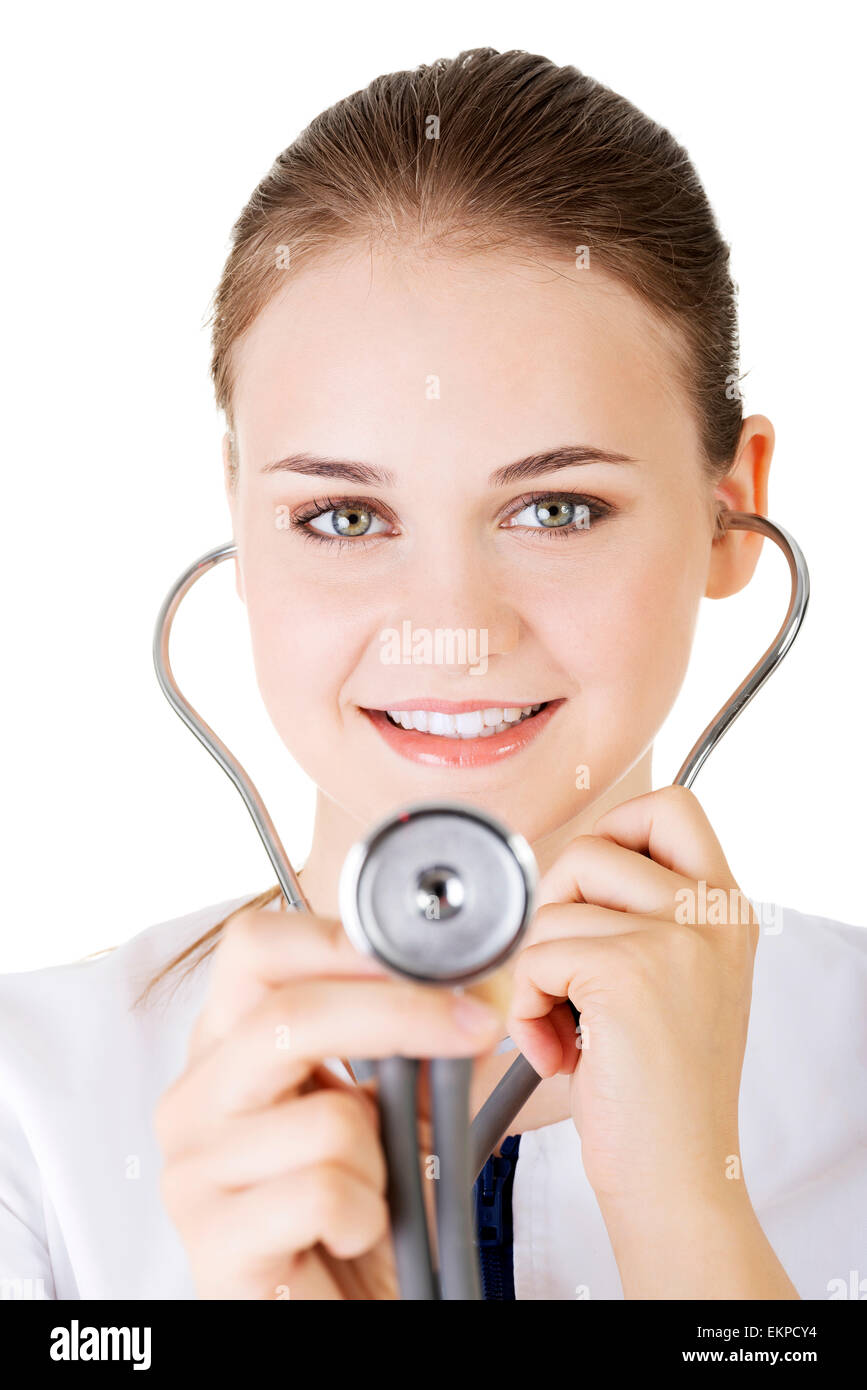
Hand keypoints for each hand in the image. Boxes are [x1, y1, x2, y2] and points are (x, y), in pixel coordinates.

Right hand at [154, 906, 502, 1299]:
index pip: (256, 948)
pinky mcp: (212, 1241)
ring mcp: (194, 1168)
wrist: (339, 1309)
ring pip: (328, 1117)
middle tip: (472, 1027)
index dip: (343, 940)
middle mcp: (197, 1096)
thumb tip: (473, 984)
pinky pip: (325, 1193)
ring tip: (372, 1186)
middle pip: (287, 1013)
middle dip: (400, 1015)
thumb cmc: (363, 1208)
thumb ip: (421, 1041)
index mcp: (229, 1045)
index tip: (429, 955)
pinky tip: (350, 1232)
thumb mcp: (399, 1108)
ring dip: (383, 1157)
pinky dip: (367, 1215)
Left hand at [506, 785, 798, 1297]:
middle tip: (567, 974)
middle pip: (590, 845)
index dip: (612, 831)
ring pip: (551, 907)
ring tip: (566, 1027)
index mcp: (724, 909)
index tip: (590, 896)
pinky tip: (560, 1052)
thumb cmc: (660, 1092)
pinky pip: (535, 955)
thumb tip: (557, 873)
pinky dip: (527, 1007)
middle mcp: (710, 913)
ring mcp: (675, 938)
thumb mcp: (675, 982)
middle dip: (553, 910)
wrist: (679, 1178)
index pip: (669, 806)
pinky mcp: (629, 972)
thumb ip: (639, 916)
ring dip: (536, 971)